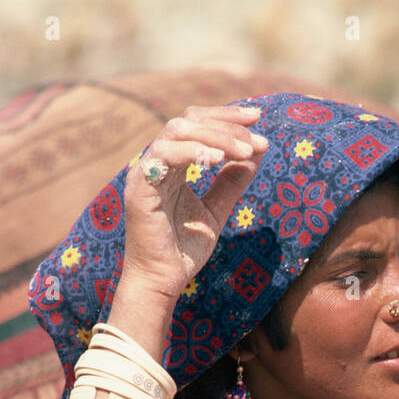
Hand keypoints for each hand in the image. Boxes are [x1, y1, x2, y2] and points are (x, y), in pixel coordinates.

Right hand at [119, 104, 267, 302]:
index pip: (196, 123)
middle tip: (257, 138)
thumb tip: (256, 153)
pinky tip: (218, 159)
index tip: (258, 119)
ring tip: (245, 150)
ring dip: (215, 136)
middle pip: (188, 119)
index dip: (226, 117)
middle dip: (226, 123)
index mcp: (171, 163)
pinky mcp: (140, 187)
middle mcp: (156, 162)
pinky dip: (192, 151)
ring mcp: (145, 171)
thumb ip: (231, 182)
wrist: (162, 281)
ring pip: (177, 130)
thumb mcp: (216, 211)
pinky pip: (164, 155)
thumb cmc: (183, 249)